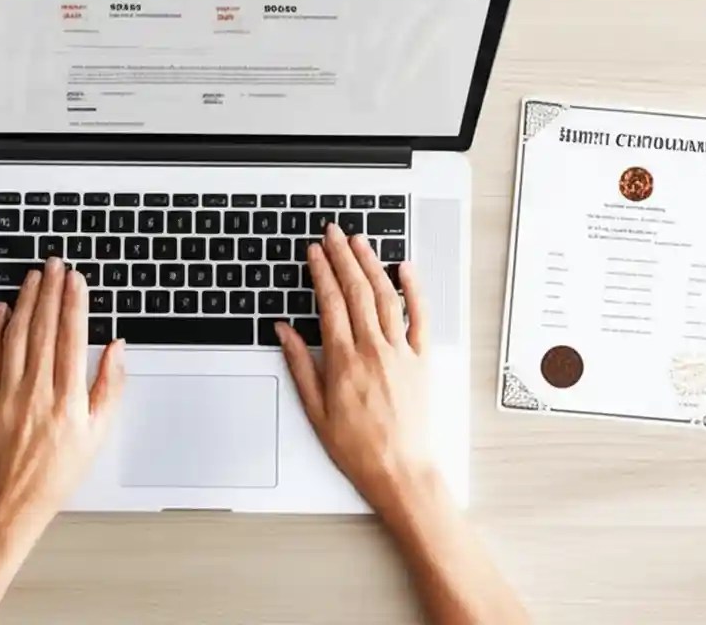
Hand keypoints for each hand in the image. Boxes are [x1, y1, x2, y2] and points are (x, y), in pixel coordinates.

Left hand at [0, 258, 124, 541]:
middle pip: (44, 329)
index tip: (76, 280)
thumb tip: (116, 349)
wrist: (14, 500)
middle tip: (56, 265)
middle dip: (51, 292)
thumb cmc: (60, 470)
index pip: (72, 338)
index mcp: (68, 399)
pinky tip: (1, 310)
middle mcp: (37, 391)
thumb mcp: (99, 433)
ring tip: (33, 278)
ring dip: (25, 302)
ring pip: (16, 336)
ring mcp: (8, 393)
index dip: (74, 304)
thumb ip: (110, 387)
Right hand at [275, 225, 433, 512]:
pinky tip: (406, 269)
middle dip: (342, 257)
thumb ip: (299, 365)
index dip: (320, 273)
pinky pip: (420, 317)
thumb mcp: (315, 410)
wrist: (400, 471)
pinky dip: (414, 290)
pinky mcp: (421, 360)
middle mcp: (373, 350)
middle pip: (356, 291)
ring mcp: (400, 353)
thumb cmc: (357, 447)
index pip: (330, 303)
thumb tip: (283, 331)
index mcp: (343, 361)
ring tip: (359, 242)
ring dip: (371, 264)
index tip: (313, 253)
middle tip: (332, 234)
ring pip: (385, 296)